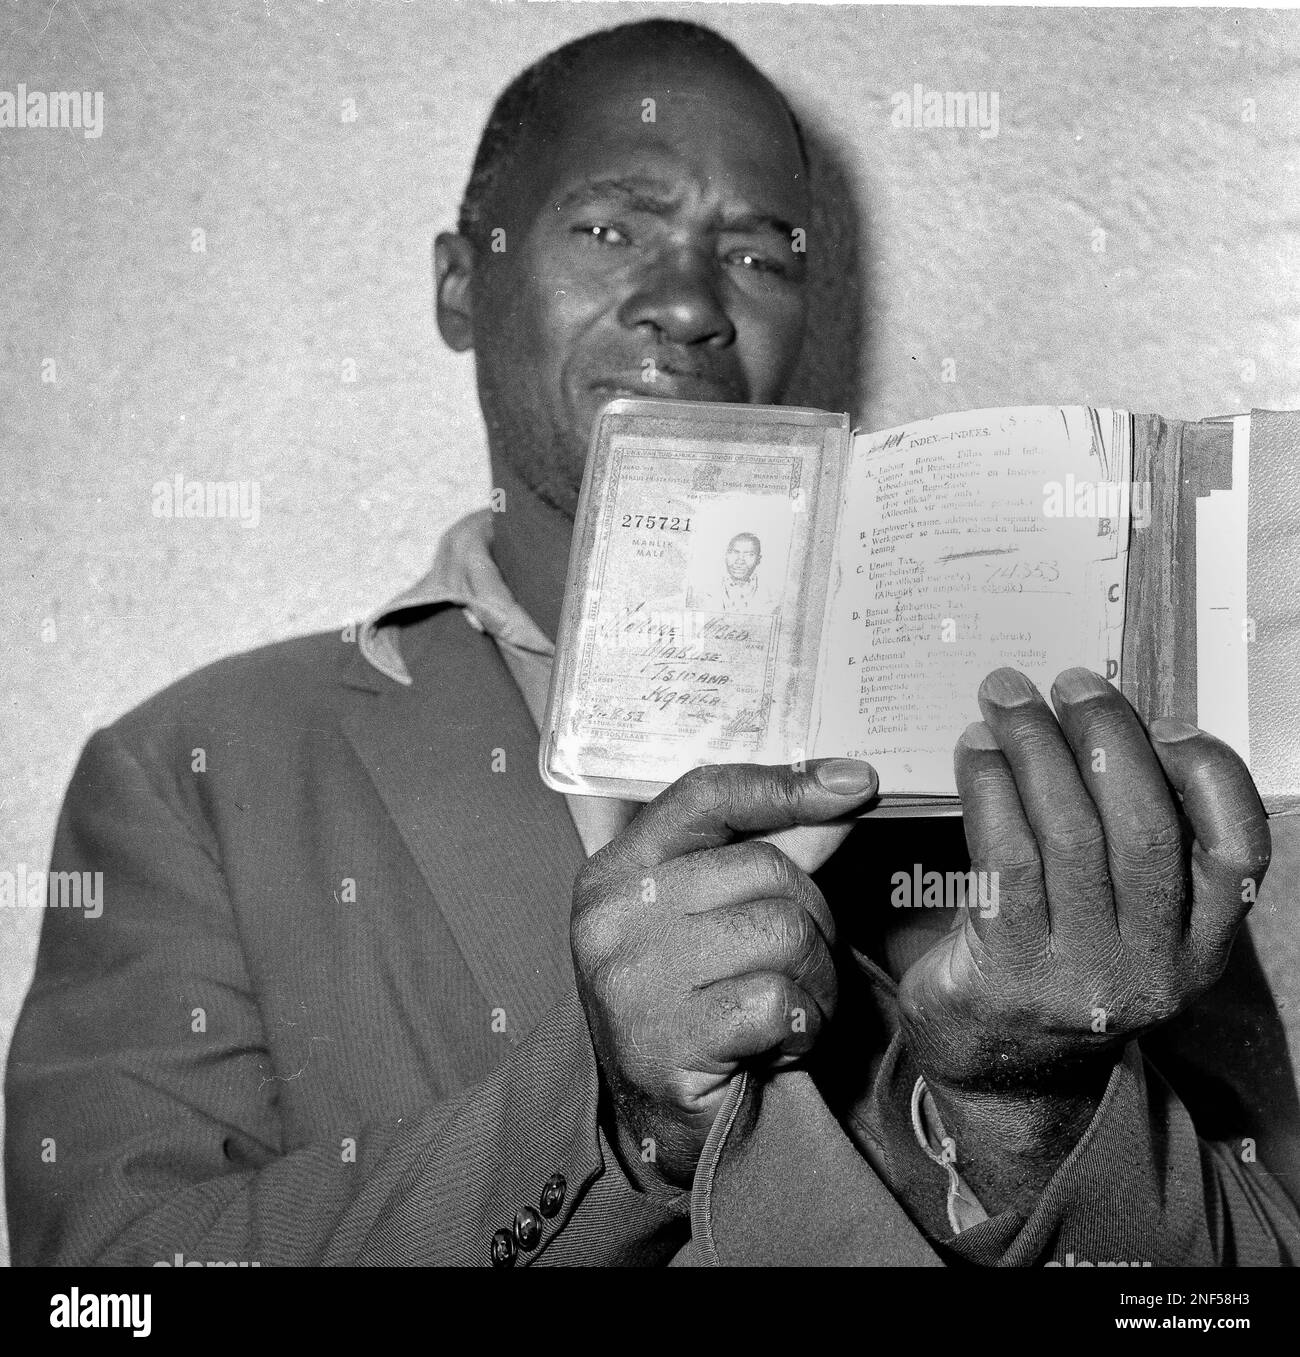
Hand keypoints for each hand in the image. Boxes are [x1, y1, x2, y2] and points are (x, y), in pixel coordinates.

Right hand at [571, 759, 877, 1187]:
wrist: (651, 1123)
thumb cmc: (689, 1004)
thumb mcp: (703, 917)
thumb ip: (760, 854)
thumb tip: (843, 789)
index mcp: (616, 871)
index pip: (705, 796)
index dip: (785, 784)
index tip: (854, 783)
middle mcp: (612, 916)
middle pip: (766, 869)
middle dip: (812, 919)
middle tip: (800, 967)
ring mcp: (632, 979)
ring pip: (784, 932)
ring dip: (815, 978)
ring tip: (787, 1008)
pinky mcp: (666, 1041)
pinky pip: (780, 1000)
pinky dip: (800, 1025)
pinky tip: (775, 1043)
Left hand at [899, 666, 1270, 1103]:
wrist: (1000, 1066)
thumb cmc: (1060, 956)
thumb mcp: (1122, 916)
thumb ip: (1132, 841)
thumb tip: (1108, 723)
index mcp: (1199, 944)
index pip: (1238, 853)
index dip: (1209, 776)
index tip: (1166, 719)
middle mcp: (1154, 965)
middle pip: (1145, 830)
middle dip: (1107, 738)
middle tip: (1067, 682)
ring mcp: (1082, 975)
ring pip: (1070, 837)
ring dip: (1035, 750)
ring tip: (1006, 699)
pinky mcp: (1009, 973)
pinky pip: (1003, 861)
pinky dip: (990, 791)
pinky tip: (974, 752)